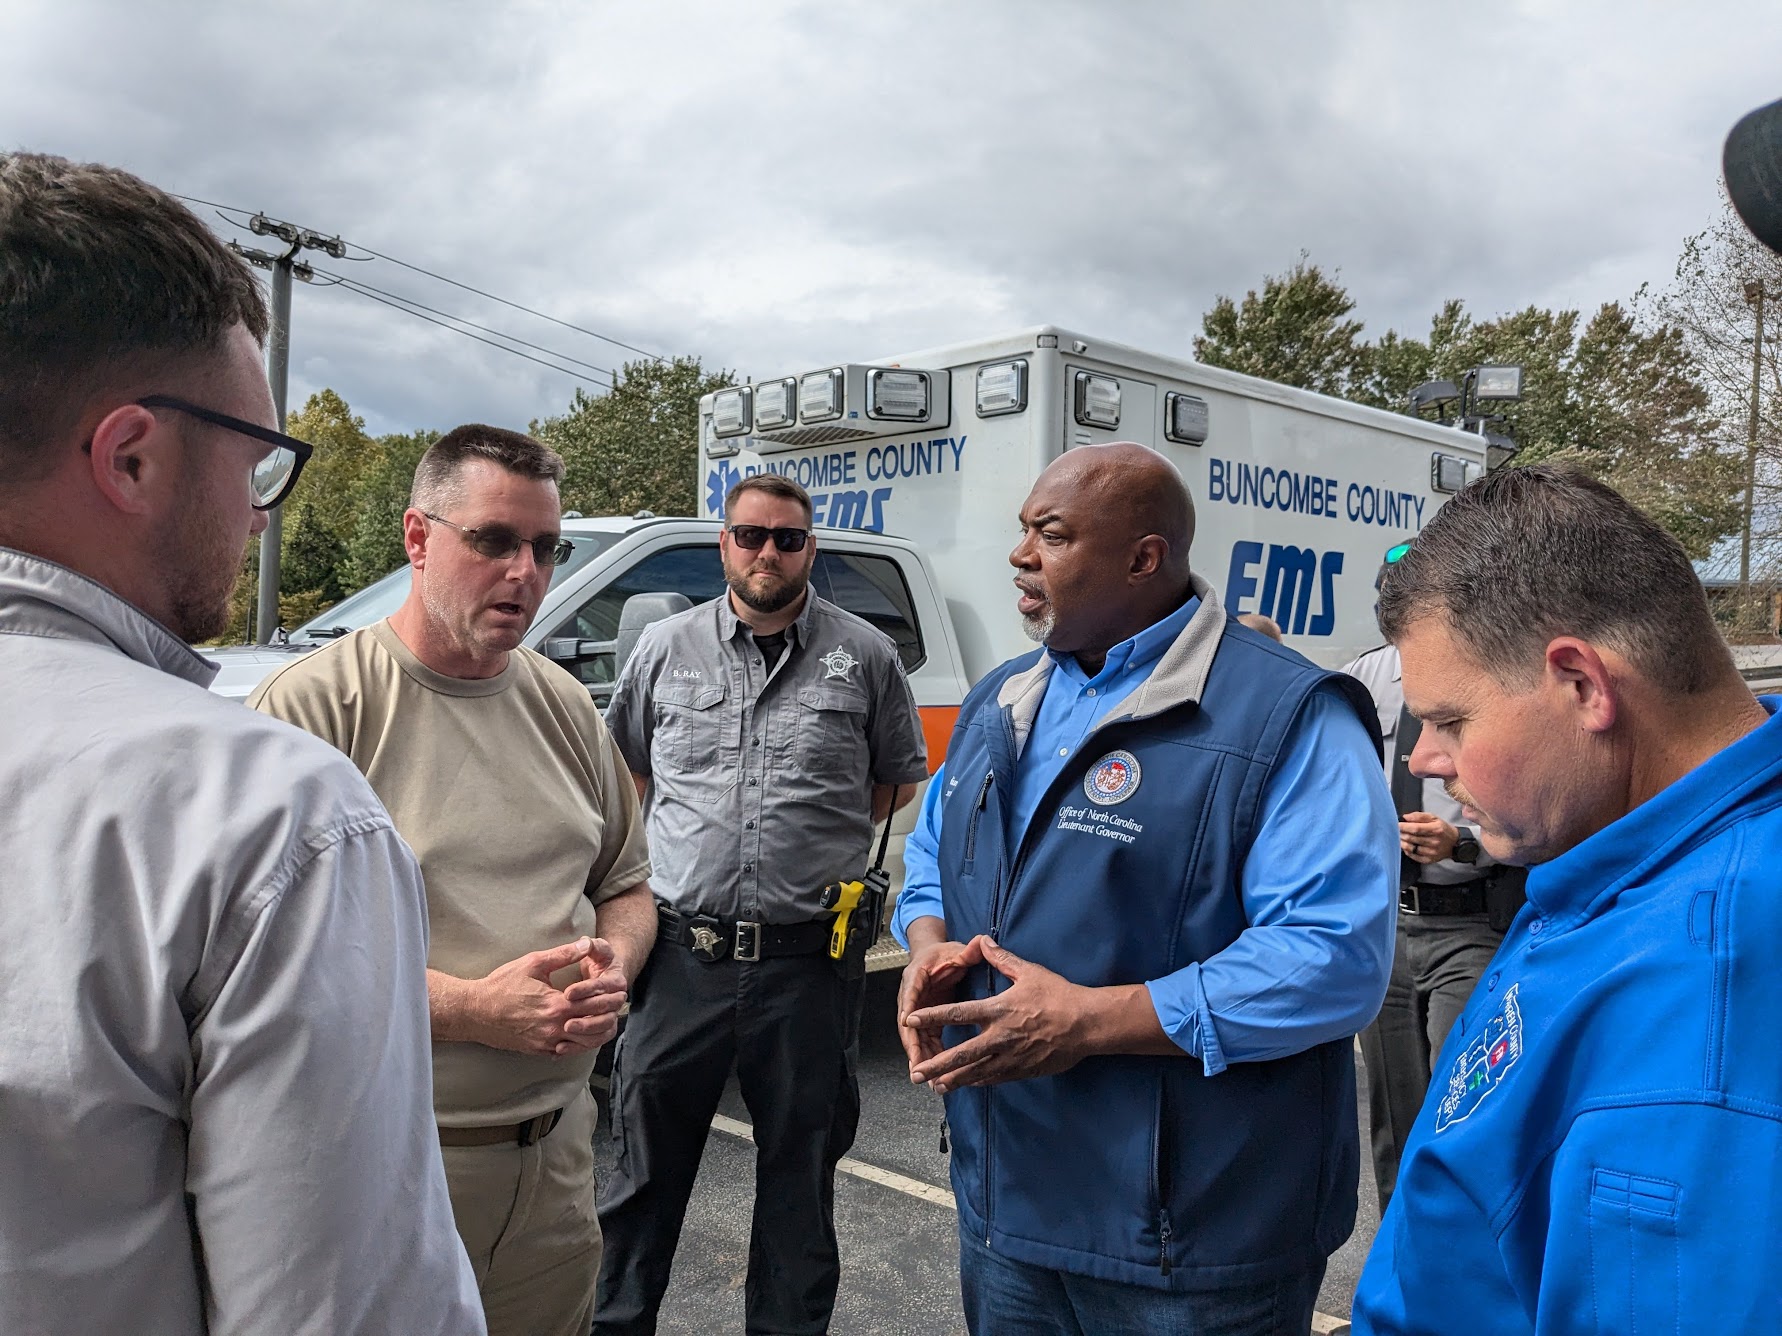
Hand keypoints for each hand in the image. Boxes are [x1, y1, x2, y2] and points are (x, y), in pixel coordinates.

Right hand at [468, 937, 623, 1056]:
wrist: (474, 1012)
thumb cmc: (502, 984)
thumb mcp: (533, 963)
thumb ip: (563, 954)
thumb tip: (586, 943)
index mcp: (556, 1005)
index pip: (593, 1003)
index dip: (610, 997)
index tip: (621, 991)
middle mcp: (553, 1028)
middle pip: (593, 1025)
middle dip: (609, 1014)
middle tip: (619, 1005)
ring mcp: (545, 1043)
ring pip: (583, 1043)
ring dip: (597, 1032)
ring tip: (607, 1020)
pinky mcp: (537, 1051)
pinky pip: (566, 1051)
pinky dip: (578, 1044)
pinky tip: (584, 1033)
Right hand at [896, 935, 978, 1073]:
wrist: (935, 958)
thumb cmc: (944, 954)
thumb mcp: (956, 950)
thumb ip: (968, 950)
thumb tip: (981, 943)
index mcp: (916, 977)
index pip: (910, 994)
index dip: (909, 1009)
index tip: (908, 1024)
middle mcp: (912, 997)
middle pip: (909, 1025)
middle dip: (913, 1047)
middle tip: (918, 1068)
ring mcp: (917, 1011)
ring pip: (916, 1038)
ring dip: (921, 1059)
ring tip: (927, 1080)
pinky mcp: (926, 1021)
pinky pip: (927, 1041)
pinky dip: (931, 1057)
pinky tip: (939, 1074)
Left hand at [903, 937, 1095, 1092]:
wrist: (1086, 1024)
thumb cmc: (1059, 995)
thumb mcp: (1029, 972)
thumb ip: (1002, 958)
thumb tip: (983, 940)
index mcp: (998, 1010)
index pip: (957, 1013)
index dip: (932, 1016)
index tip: (911, 1019)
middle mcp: (1000, 1037)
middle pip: (961, 1053)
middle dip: (937, 1064)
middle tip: (917, 1071)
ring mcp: (1011, 1057)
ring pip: (976, 1072)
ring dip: (953, 1080)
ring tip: (934, 1086)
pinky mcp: (1022, 1070)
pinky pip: (994, 1079)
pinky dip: (977, 1082)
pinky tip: (966, 1085)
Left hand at [1400, 812, 1457, 864]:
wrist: (1455, 843)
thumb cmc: (1442, 829)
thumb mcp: (1434, 818)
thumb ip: (1419, 816)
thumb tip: (1405, 817)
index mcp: (1436, 829)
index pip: (1416, 828)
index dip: (1404, 827)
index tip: (1396, 824)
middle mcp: (1434, 842)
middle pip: (1411, 838)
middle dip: (1401, 834)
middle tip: (1396, 830)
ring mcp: (1432, 852)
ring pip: (1410, 848)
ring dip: (1402, 842)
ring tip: (1400, 837)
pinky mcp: (1429, 860)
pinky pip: (1413, 856)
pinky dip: (1407, 850)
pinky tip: (1406, 846)